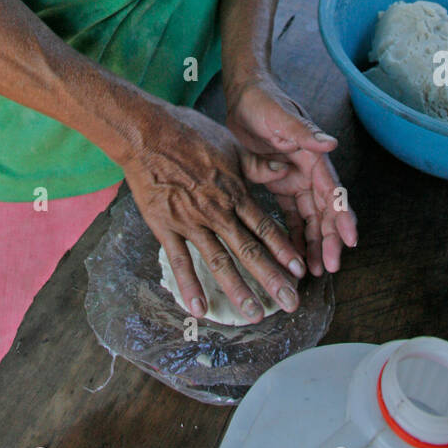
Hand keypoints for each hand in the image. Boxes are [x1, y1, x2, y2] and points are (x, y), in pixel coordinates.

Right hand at [123, 101, 307, 321]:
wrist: (148, 134)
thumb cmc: (190, 133)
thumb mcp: (231, 145)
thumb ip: (258, 164)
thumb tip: (285, 169)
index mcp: (235, 192)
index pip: (265, 227)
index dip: (284, 249)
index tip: (299, 270)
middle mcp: (217, 212)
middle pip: (249, 251)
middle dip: (271, 279)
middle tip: (290, 303)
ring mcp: (191, 222)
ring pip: (219, 261)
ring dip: (238, 289)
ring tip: (254, 313)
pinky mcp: (166, 227)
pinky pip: (180, 260)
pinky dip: (190, 285)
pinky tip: (200, 309)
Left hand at [225, 74, 357, 275]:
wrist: (243, 96)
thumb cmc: (264, 102)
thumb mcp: (281, 117)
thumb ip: (305, 132)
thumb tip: (331, 143)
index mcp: (314, 157)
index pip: (333, 191)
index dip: (342, 216)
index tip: (349, 240)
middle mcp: (309, 171)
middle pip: (325, 211)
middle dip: (329, 239)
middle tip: (329, 267)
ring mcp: (296, 180)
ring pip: (311, 218)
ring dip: (314, 243)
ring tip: (315, 271)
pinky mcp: (280, 185)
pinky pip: (292, 215)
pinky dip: (294, 235)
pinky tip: (294, 257)